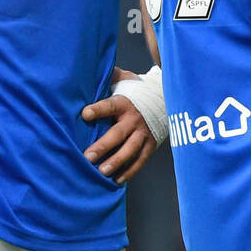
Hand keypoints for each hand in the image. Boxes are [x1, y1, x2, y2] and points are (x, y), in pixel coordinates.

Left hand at [82, 67, 157, 183]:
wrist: (166, 98)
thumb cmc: (136, 91)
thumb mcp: (124, 81)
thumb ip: (110, 77)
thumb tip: (90, 70)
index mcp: (125, 102)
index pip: (109, 106)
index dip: (98, 109)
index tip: (85, 114)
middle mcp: (134, 119)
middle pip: (118, 134)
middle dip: (103, 146)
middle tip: (88, 157)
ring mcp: (144, 133)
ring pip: (130, 150)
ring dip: (116, 161)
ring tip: (102, 172)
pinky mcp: (150, 144)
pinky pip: (140, 160)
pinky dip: (130, 171)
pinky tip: (117, 180)